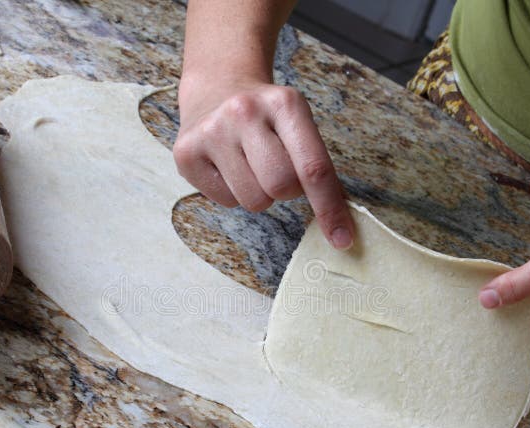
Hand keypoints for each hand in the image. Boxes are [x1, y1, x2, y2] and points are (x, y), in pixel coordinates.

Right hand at [174, 80, 354, 248]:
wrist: (217, 86)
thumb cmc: (266, 116)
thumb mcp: (297, 124)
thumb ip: (316, 166)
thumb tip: (340, 223)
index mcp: (284, 103)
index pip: (313, 168)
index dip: (329, 209)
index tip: (342, 239)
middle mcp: (244, 112)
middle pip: (281, 187)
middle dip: (285, 191)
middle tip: (275, 169)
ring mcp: (211, 131)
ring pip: (253, 201)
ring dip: (258, 193)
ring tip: (249, 165)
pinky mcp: (186, 153)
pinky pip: (225, 201)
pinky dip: (232, 193)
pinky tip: (227, 166)